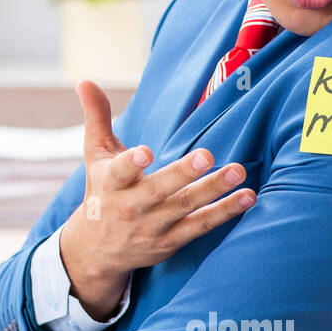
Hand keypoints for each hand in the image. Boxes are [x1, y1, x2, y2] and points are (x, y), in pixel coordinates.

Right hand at [59, 80, 257, 319]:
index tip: (146, 152)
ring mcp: (152, 226)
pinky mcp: (171, 241)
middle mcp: (131, 207)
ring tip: (238, 172)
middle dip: (182, 173)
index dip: (131, 162)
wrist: (97, 249)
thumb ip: (97, 117)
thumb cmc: (101, 190)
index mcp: (111, 183)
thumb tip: (85, 81)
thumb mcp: (95, 155)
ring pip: (185, 208)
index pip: (119, 172)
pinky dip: (224, 213)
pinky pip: (200, 227)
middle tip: (207, 155)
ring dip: (213, 191)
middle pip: (159, 190)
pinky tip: (247, 197)